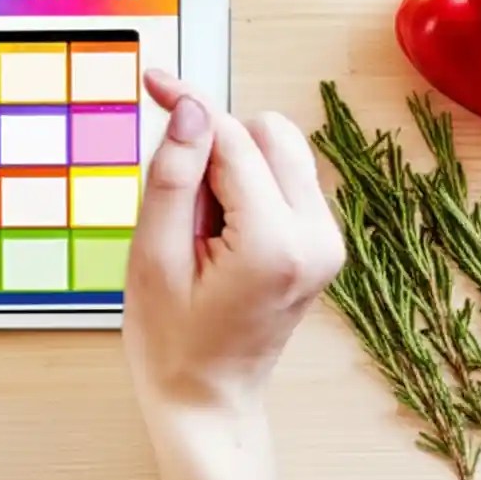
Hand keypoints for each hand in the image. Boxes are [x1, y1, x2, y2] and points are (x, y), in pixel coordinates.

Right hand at [124, 70, 344, 479]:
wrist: (206, 399)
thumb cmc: (171, 340)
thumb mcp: (153, 257)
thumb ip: (173, 177)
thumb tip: (190, 108)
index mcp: (275, 242)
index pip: (232, 140)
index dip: (188, 105)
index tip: (154, 80)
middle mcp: (317, 235)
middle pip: (265, 134)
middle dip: (213, 146)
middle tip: (175, 201)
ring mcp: (328, 240)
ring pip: (279, 150)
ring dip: (231, 165)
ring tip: (198, 224)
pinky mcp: (323, 242)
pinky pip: (285, 178)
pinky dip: (247, 184)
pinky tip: (219, 229)